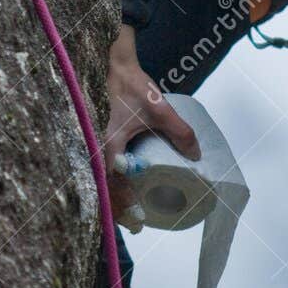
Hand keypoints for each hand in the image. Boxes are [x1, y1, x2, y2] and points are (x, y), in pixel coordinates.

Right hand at [105, 26, 199, 223]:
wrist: (111, 62)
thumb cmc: (131, 85)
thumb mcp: (159, 108)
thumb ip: (179, 132)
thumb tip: (196, 155)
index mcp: (108, 143)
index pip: (113, 184)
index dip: (124, 205)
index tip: (139, 220)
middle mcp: (94, 147)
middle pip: (101, 189)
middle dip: (117, 210)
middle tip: (136, 225)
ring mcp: (90, 143)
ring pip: (97, 180)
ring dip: (111, 198)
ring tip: (128, 214)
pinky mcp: (92, 138)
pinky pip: (96, 168)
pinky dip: (106, 183)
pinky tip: (117, 190)